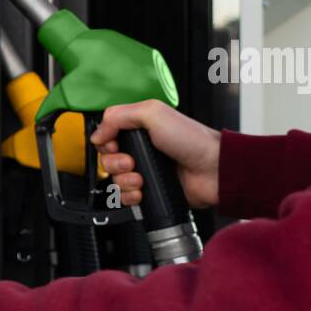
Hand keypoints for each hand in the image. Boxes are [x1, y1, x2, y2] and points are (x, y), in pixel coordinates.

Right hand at [89, 100, 221, 209]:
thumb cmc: (192, 140)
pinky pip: (126, 197)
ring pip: (115, 179)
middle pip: (107, 158)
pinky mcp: (149, 190)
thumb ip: (119, 116)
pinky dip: (130, 196)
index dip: (105, 141)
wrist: (213, 170)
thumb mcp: (153, 113)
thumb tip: (97, 133)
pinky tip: (143, 190)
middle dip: (114, 163)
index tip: (113, 144)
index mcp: (140, 127)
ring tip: (141, 178)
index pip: (106, 134)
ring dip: (124, 180)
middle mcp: (141, 148)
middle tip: (131, 162)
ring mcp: (145, 170)